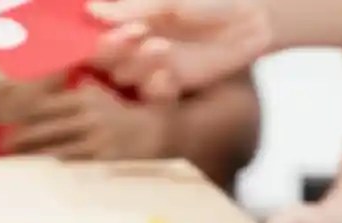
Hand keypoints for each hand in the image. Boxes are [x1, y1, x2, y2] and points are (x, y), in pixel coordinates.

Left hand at [0, 79, 168, 159]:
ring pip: (55, 151)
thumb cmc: (119, 115)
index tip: (5, 124)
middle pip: (45, 129)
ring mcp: (96, 140)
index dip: (22, 117)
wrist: (156, 133)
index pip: (44, 106)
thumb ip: (70, 94)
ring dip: (31, 158)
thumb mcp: (98, 96)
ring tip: (12, 163)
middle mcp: (89, 116)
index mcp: (84, 97)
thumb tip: (38, 94)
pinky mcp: (103, 160)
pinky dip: (53, 171)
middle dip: (19, 139)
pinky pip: (72, 167)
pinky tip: (38, 176)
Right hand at [87, 0, 273, 101]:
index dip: (101, 36)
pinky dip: (156, 86)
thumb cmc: (206, 0)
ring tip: (160, 45)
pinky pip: (153, 93)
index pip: (97, 35)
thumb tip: (92, 9)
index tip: (115, 27)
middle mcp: (132, 46)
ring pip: (127, 76)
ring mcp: (150, 67)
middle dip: (118, 49)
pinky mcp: (171, 84)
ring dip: (139, 64)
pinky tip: (166, 75)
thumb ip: (135, 8)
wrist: (249, 17)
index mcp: (126, 21)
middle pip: (106, 59)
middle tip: (137, 33)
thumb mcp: (170, 0)